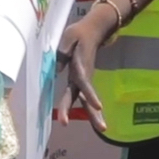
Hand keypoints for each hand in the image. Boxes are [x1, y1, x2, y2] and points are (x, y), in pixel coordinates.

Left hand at [55, 6, 116, 133]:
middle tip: (101, 127)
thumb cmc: (78, 33)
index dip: (90, 94)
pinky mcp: (83, 80)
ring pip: (87, 99)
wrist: (93, 29)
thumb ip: (62, 54)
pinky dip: (90, 109)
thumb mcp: (68, 38)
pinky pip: (84, 97)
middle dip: (93, 112)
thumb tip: (56, 70)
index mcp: (80, 66)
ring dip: (94, 115)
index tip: (98, 105)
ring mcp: (85, 79)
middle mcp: (84, 76)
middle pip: (87, 96)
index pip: (84, 83)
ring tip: (103, 129)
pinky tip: (95, 121)